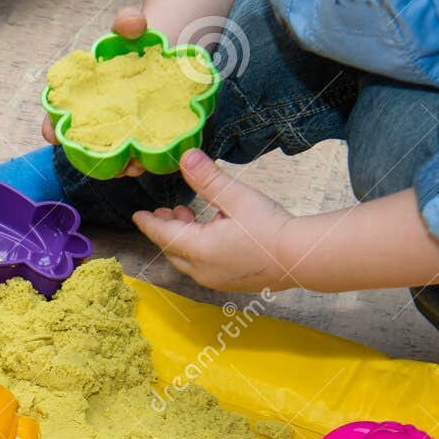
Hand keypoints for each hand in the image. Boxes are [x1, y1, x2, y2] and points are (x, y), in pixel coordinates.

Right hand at [41, 7, 150, 176]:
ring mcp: (120, 135)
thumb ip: (128, 21)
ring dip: (121, 166)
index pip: (56, 119)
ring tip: (134, 163)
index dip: (52, 129)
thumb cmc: (141, 44)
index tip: (54, 135)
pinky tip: (157, 155)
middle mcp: (96, 122)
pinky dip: (146, 160)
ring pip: (112, 160)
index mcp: (81, 99)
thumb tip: (130, 23)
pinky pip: (140, 158)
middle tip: (99, 154)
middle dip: (92, 157)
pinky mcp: (145, 141)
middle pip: (84, 148)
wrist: (172, 54)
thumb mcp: (133, 27)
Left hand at [131, 150, 297, 291]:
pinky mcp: (231, 282)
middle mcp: (202, 270)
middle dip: (166, 229)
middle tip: (165, 211)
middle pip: (173, 249)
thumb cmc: (269, 227)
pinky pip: (204, 266)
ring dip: (183, 238)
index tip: (137, 215)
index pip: (163, 235)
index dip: (149, 223)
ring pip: (188, 259)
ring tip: (187, 216)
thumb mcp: (236, 198)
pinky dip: (199, 249)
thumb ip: (208, 179)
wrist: (302, 258)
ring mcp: (216, 279)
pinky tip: (213, 233)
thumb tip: (185, 156)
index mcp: (198, 249)